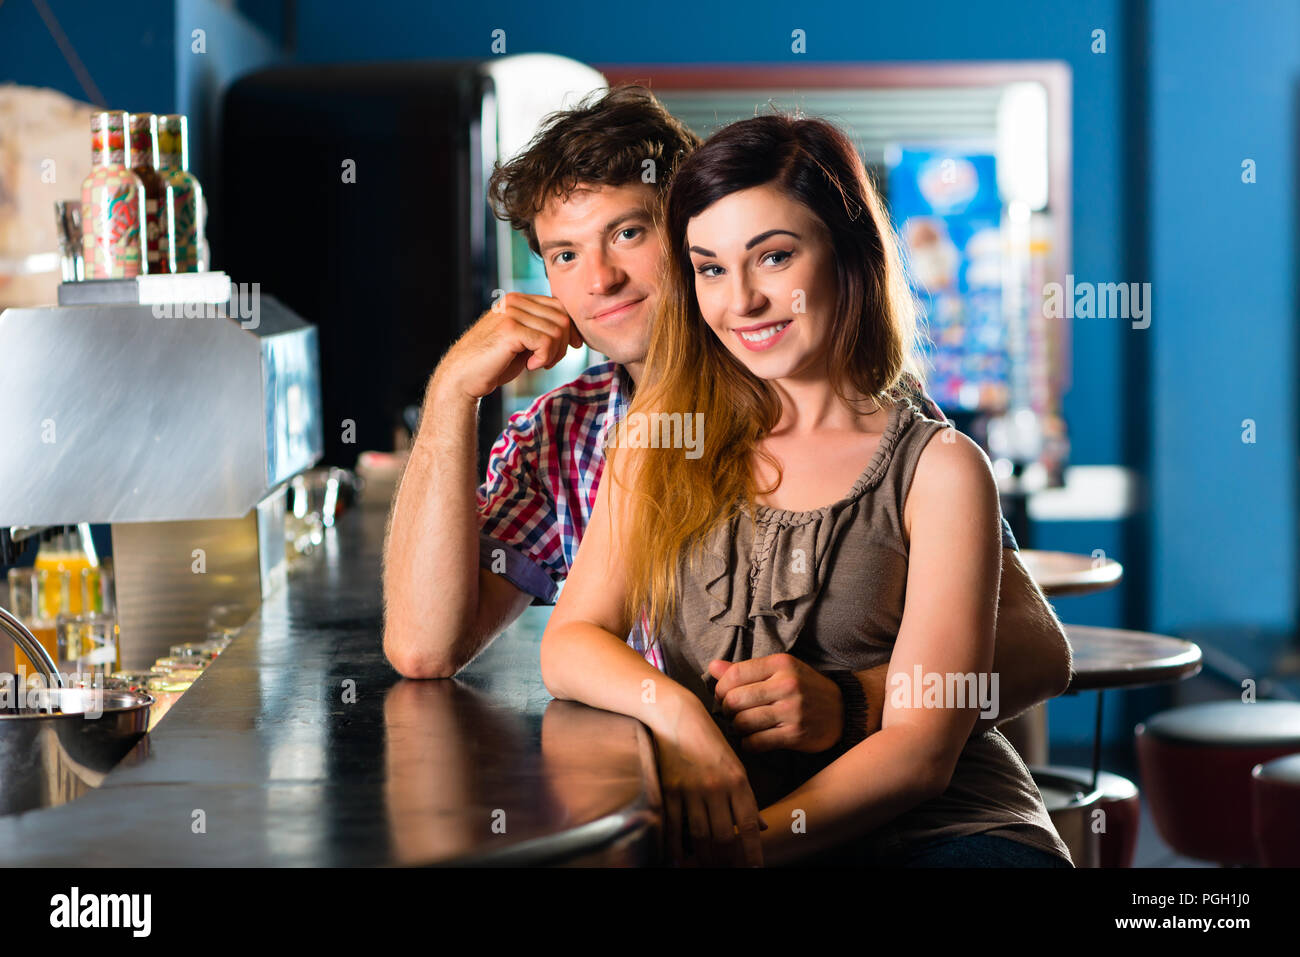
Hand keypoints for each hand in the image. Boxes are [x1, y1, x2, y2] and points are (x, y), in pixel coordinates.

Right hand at [437, 292, 583, 400]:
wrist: (462, 377)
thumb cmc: (494, 363)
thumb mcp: (523, 342)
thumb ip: (542, 331)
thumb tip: (574, 333)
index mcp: (518, 300)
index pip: (559, 307)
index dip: (570, 329)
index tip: (572, 348)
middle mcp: (515, 301)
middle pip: (562, 317)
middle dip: (564, 344)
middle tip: (548, 362)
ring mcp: (511, 313)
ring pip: (557, 331)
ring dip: (554, 353)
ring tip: (537, 364)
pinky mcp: (510, 328)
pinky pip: (546, 341)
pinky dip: (544, 358)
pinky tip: (530, 366)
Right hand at [654, 703, 765, 866]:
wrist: (677, 717)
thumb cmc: (709, 740)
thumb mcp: (735, 764)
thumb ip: (747, 797)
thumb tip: (761, 826)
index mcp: (738, 781)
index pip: (749, 825)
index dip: (752, 852)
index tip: (754, 869)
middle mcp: (717, 788)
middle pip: (725, 836)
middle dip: (727, 861)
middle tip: (726, 871)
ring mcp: (692, 790)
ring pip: (701, 836)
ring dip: (704, 858)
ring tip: (706, 868)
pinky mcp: (670, 789)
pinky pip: (674, 826)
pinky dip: (677, 847)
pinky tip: (680, 860)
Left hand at [709, 654, 843, 753]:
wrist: (844, 710)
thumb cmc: (805, 687)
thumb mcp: (780, 670)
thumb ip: (745, 669)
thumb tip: (712, 666)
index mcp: (781, 664)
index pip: (734, 675)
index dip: (721, 688)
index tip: (724, 695)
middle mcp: (787, 685)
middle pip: (734, 700)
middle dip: (726, 709)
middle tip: (731, 713)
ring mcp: (792, 711)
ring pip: (742, 723)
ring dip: (736, 728)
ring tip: (742, 725)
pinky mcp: (795, 735)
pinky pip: (756, 742)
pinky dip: (748, 743)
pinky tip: (752, 739)